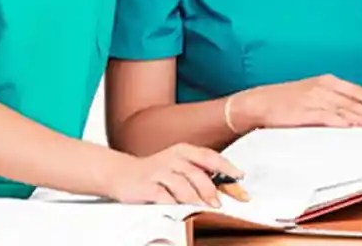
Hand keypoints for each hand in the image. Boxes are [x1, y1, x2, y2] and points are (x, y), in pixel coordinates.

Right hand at [106, 143, 245, 207]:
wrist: (121, 173)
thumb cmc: (156, 173)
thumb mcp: (179, 167)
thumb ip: (200, 174)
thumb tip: (228, 187)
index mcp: (183, 151)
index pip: (209, 157)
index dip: (226, 167)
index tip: (240, 177)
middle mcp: (172, 158)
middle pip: (196, 173)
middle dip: (210, 190)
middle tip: (219, 203)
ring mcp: (158, 171)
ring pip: (181, 185)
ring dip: (194, 199)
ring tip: (203, 208)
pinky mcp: (146, 186)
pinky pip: (163, 196)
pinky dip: (173, 204)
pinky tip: (179, 210)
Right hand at [241, 75, 361, 128]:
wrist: (259, 102)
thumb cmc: (284, 100)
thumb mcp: (311, 94)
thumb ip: (330, 100)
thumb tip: (350, 111)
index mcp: (327, 81)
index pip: (359, 92)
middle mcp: (325, 88)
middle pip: (358, 101)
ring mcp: (316, 100)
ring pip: (349, 110)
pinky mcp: (307, 112)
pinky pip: (332, 119)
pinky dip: (347, 123)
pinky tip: (358, 128)